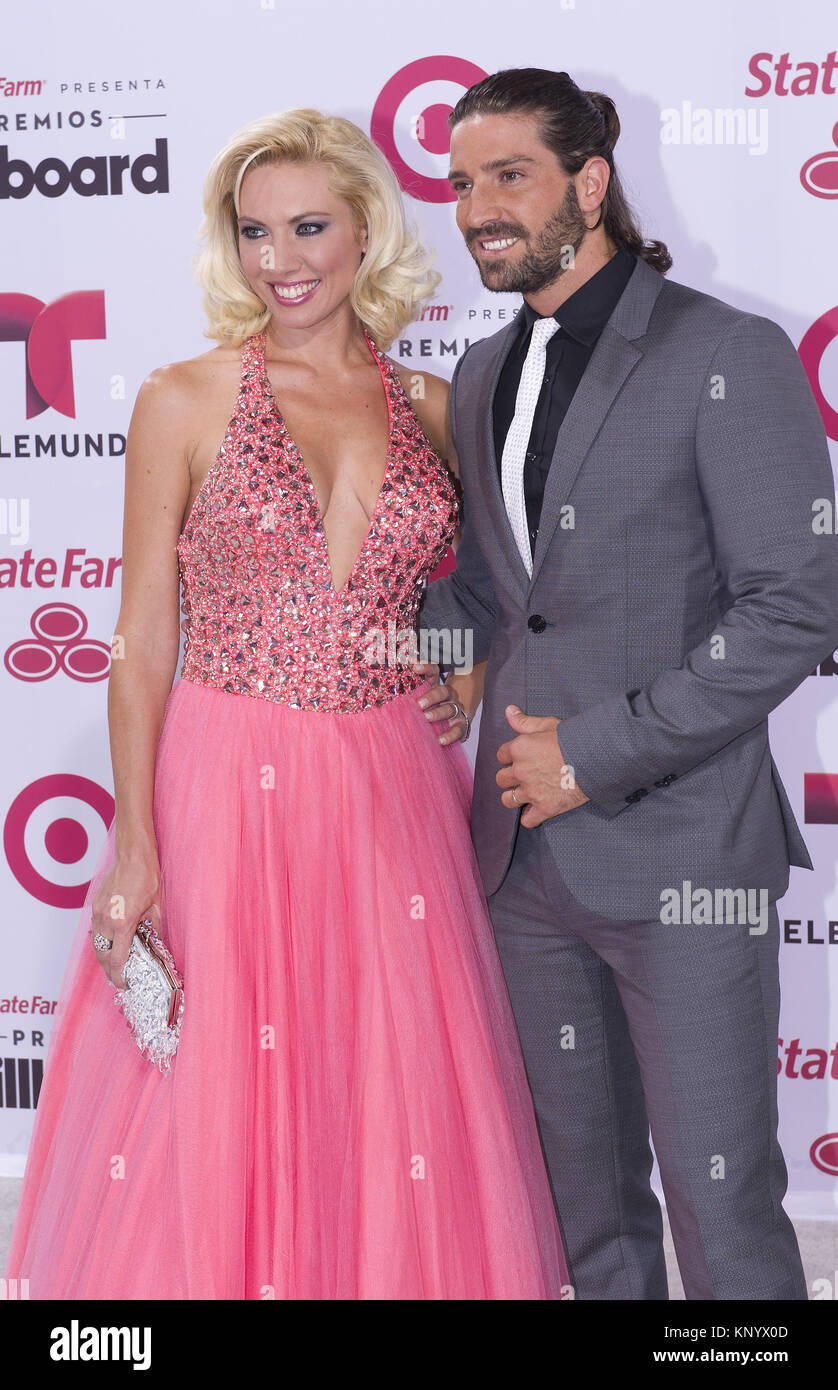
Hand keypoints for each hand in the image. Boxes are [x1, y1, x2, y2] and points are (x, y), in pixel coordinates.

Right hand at [90, 850, 161, 989]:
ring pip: (96, 944)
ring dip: (103, 957)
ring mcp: (97, 912)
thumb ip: (153, 929)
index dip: (119, 976)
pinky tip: (109, 945)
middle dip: (109, 971)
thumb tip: (155, 944)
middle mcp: (106, 920)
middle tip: (118, 979)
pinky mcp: (95, 906)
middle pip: (102, 955)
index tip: (123, 984)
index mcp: (122, 922)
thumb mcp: (156, 907)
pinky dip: (100, 942)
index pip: (117, 959)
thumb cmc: (147, 877)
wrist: (132, 855)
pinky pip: (95, 931)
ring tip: (113, 967)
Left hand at [411, 661, 470, 744]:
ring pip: (449, 709)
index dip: (425, 668)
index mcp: (437, 686)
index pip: (433, 673)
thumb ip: (410, 692)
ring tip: (426, 718)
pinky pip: (458, 730)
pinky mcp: (461, 726)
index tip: (414, 667)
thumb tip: (394, 676)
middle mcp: (449, 696)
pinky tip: (441, 740)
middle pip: (442, 692)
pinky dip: (450, 735)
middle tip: (419, 704)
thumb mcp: (422, 698)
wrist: (458, 718)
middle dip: (431, 697)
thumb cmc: (433, 708)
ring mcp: (456, 711)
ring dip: (438, 713)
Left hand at [496, 705, 588, 826]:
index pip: (501, 756)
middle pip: (501, 779)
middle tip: (523, 777)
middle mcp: (520, 771)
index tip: (520, 759)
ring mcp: (531, 791)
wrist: (595, 759)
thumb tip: (508, 711)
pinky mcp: (544, 808)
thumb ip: (525, 721)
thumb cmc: (574, 740)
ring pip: (507, 800)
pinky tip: (536, 811)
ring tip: (525, 795)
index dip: (510, 757)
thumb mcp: (548, 724)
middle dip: (509, 778)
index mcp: (519, 749)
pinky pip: (528, 820)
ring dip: (514, 798)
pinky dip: (531, 818)